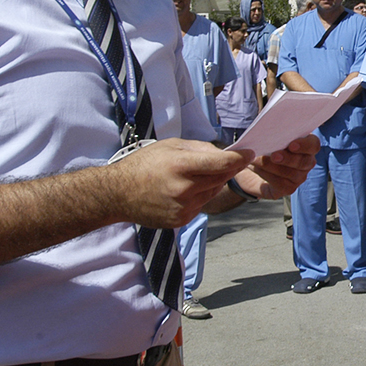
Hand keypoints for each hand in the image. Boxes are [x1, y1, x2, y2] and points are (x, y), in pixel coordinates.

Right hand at [106, 138, 255, 227]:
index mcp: (180, 167)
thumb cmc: (143, 165)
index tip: (248, 154)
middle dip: (226, 169)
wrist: (117, 195)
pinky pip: (202, 204)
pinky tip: (183, 190)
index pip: (222, 164)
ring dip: (211, 182)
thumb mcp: (170, 146)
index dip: (239, 158)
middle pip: (221, 178)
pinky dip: (200, 196)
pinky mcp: (181, 220)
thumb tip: (224, 153)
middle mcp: (184, 189)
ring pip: (213, 192)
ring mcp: (183, 208)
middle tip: (223, 161)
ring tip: (192, 175)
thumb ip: (200, 148)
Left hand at [231, 134, 319, 199]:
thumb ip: (272, 132)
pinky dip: (267, 175)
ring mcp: (299, 177)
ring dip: (273, 166)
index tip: (291, 145)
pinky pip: (282, 184)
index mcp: (305, 144)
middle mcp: (306, 162)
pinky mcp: (288, 188)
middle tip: (273, 155)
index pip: (314, 144)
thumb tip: (268, 131)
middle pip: (305, 162)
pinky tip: (256, 168)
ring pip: (293, 174)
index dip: (305, 145)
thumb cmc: (261, 145)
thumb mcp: (265, 135)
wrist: (248, 163)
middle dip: (289, 158)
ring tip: (256, 160)